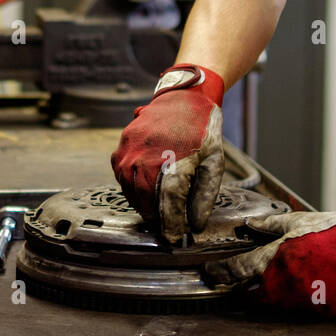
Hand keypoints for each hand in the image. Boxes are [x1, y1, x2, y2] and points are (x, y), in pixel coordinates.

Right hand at [110, 63, 225, 243]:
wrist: (184, 96)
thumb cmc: (202, 129)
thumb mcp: (214, 163)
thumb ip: (204, 196)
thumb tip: (195, 224)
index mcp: (172, 167)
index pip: (167, 210)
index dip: (170, 228)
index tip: (173, 238)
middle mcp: (146, 162)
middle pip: (146, 204)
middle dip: (156, 218)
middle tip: (166, 225)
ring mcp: (130, 152)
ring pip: (130, 191)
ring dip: (142, 204)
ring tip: (155, 209)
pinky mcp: (122, 145)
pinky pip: (121, 175)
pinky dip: (130, 186)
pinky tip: (143, 187)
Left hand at [202, 195, 335, 317]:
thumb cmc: (331, 231)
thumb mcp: (296, 221)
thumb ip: (269, 226)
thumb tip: (249, 226)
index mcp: (274, 259)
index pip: (237, 270)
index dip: (220, 273)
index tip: (210, 274)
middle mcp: (282, 283)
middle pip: (251, 294)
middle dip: (242, 290)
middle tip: (237, 284)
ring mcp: (299, 299)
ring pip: (271, 303)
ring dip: (263, 296)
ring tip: (263, 286)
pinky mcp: (316, 309)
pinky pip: (294, 307)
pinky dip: (287, 299)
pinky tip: (290, 289)